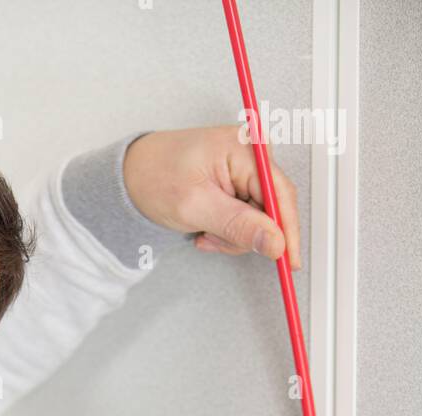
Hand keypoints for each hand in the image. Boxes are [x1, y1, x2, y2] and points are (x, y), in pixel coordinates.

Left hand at [123, 125, 300, 268]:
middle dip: (244, 234)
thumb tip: (274, 241)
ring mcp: (246, 168)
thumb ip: (239, 225)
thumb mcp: (196, 207)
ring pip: (258, 220)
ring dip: (231, 235)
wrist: (132, 175)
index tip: (289, 262)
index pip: (281, 195)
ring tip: (204, 230)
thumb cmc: (155, 177)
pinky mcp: (238, 182)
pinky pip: (246, 217)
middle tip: (213, 238)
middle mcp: (251, 154)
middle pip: (271, 210)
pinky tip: (206, 226)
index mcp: (245, 148)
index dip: (286, 232)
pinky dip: (227, 230)